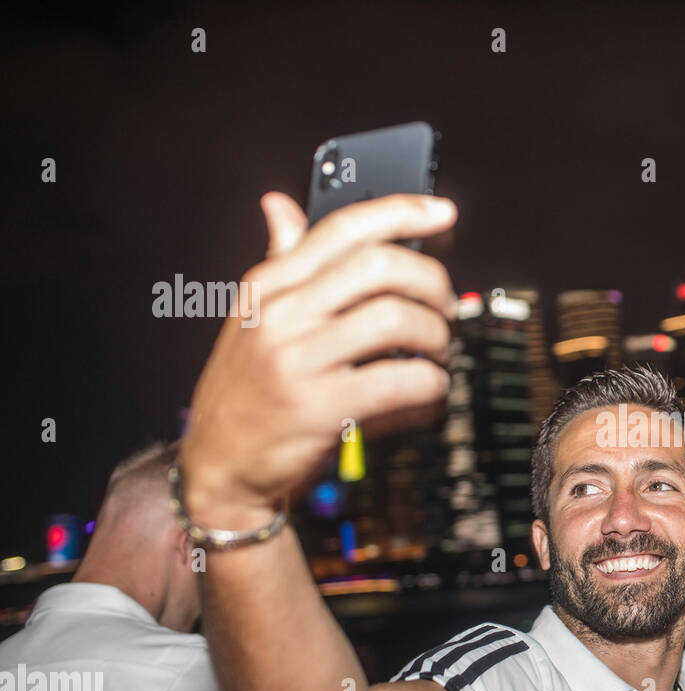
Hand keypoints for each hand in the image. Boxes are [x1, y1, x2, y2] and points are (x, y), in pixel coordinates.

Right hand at [179, 191, 458, 529]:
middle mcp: (280, 315)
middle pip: (380, 267)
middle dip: (432, 283)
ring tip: (436, 355)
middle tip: (443, 309)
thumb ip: (279, 261)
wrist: (217, 468)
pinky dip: (432, 385)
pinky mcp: (320, 408)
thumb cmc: (245, 393)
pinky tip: (429, 391)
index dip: (401, 211)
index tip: (442, 213)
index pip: (341, 228)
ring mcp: (297, 360)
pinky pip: (402, 380)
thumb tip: (280, 205)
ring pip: (397, 320)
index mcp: (268, 286)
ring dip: (437, 338)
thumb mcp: (251, 319)